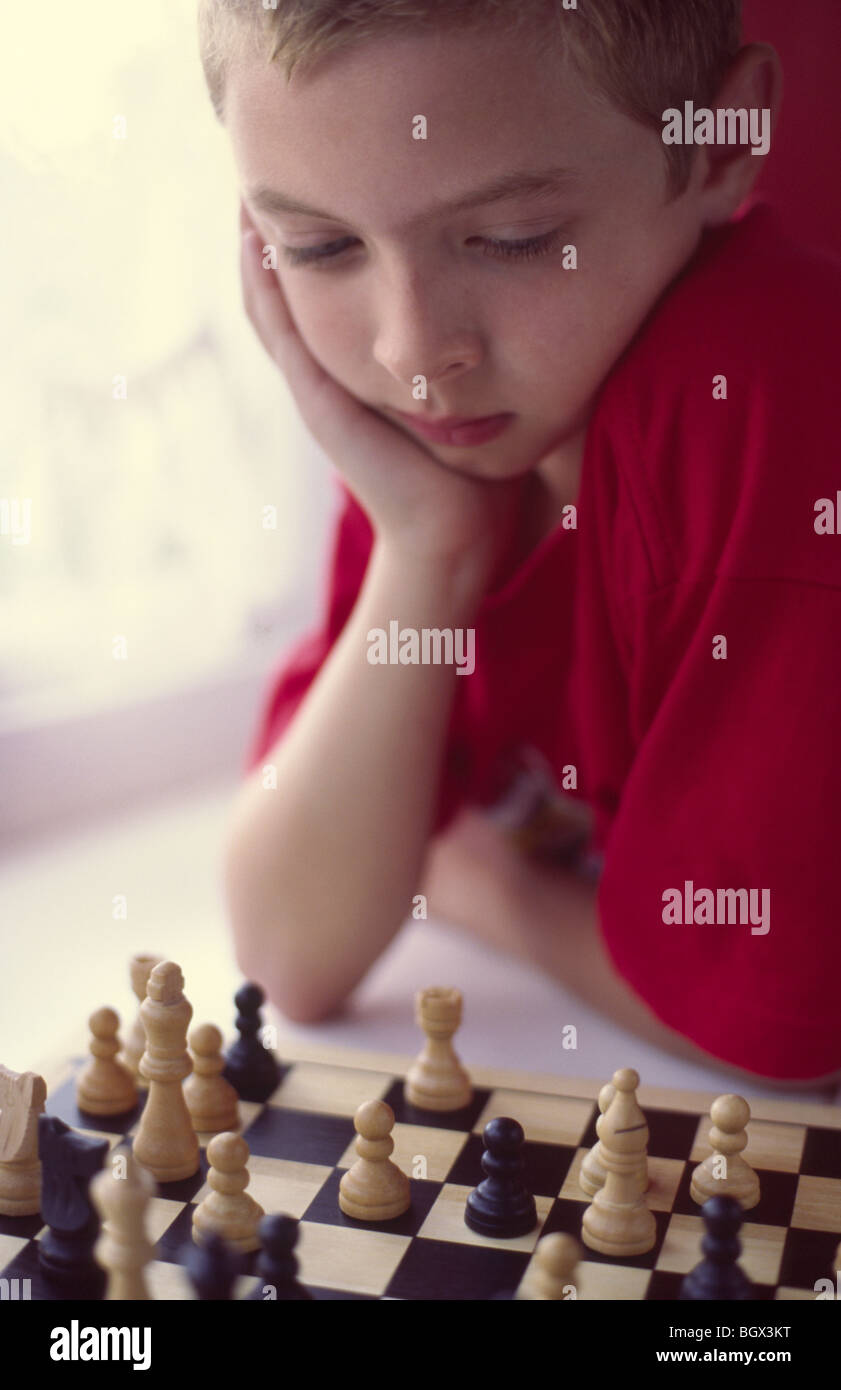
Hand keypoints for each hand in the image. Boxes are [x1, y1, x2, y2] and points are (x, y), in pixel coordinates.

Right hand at [239, 202, 525, 579]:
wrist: (459, 541)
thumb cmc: (480, 481)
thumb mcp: (479, 400)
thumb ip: (484, 358)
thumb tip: (533, 306)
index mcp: (367, 378)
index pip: (331, 295)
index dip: (320, 239)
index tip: (327, 181)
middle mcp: (335, 381)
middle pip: (288, 291)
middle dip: (278, 231)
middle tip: (268, 166)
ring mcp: (321, 393)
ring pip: (271, 305)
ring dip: (256, 248)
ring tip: (247, 186)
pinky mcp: (321, 405)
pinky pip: (281, 333)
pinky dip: (264, 287)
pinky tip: (254, 240)